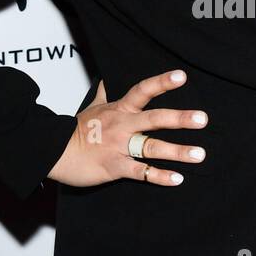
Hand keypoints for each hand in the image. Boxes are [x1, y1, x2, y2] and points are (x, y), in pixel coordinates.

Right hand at [47, 68, 207, 187]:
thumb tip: (106, 81)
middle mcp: (122, 125)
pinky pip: (141, 172)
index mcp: (119, 109)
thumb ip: (104, 94)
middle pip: (154, 118)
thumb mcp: (91, 108)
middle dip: (179, 119)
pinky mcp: (115, 167)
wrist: (53, 151)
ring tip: (199, 155)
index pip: (142, 91)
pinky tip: (177, 179)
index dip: (162, 82)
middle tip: (202, 118)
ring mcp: (119, 147)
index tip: (182, 76)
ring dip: (177, 152)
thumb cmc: (75, 130)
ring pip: (152, 147)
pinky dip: (159, 176)